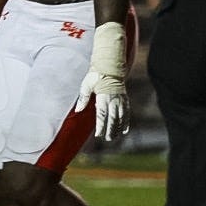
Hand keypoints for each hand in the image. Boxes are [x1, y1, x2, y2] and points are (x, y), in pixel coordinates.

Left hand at [74, 22, 130, 139]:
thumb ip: (83, 98)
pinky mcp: (125, 99)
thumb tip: (78, 110)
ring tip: (114, 137)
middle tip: (107, 139)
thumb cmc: (95, 76)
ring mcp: (121, 100)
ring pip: (121, 117)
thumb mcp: (86, 85)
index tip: (98, 135)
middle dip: (110, 130)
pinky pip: (127, 113)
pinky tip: (125, 130)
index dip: (101, 126)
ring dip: (118, 128)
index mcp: (103, 97)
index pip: (102, 115)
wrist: (110, 66)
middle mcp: (114, 100)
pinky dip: (126, 122)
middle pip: (113, 119)